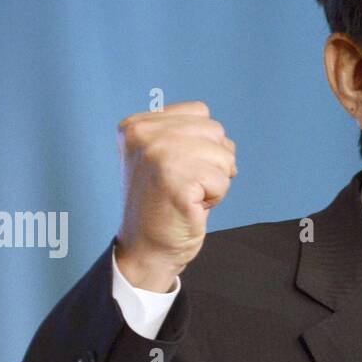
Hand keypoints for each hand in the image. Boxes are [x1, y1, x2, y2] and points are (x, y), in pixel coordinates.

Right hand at [115, 101, 236, 289]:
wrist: (147, 249)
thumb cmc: (161, 206)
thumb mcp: (164, 158)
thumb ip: (185, 135)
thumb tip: (224, 139)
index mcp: (137, 125)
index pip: (200, 112)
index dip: (201, 145)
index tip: (176, 169)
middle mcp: (145, 134)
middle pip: (215, 131)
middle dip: (211, 163)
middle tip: (184, 186)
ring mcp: (159, 155)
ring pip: (224, 155)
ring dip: (214, 181)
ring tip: (187, 195)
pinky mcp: (177, 180)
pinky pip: (223, 180)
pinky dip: (215, 197)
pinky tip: (191, 206)